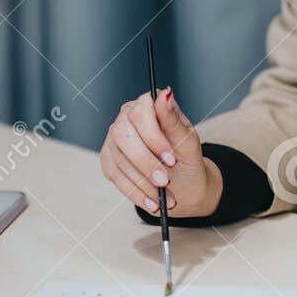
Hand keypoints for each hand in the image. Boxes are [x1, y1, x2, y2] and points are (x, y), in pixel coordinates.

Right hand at [98, 88, 222, 218]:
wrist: (183, 182)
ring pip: (120, 161)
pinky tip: (154, 203)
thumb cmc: (186, 156)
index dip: (153, 138)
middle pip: (123, 136)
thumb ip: (174, 119)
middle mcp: (124, 120)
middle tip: (166, 182)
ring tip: (168, 198)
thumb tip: (165, 93)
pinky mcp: (108, 163)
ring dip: (145, 184)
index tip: (171, 159)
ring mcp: (113, 142)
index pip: (139, 113)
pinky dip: (137, 194)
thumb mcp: (188, 140)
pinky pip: (117, 180)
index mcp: (145, 106)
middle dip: (146, 163)